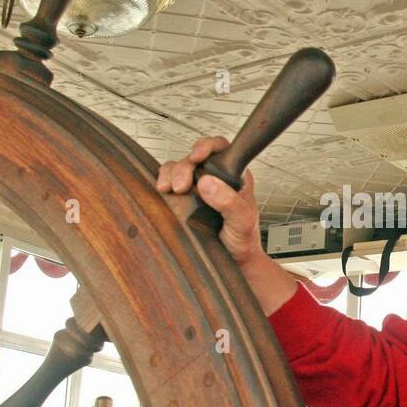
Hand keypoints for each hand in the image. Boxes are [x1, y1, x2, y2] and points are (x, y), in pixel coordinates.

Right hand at [156, 136, 263, 266]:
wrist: (235, 261)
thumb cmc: (243, 239)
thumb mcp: (242, 220)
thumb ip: (229, 202)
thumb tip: (207, 183)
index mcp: (234, 176)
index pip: (221, 149)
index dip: (207, 146)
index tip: (197, 156)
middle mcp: (215, 177)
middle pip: (194, 158)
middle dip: (183, 167)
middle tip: (181, 187)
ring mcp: (197, 188)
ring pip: (178, 168)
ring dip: (169, 174)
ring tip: (168, 189)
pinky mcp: (183, 199)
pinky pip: (169, 183)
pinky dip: (162, 183)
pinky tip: (162, 192)